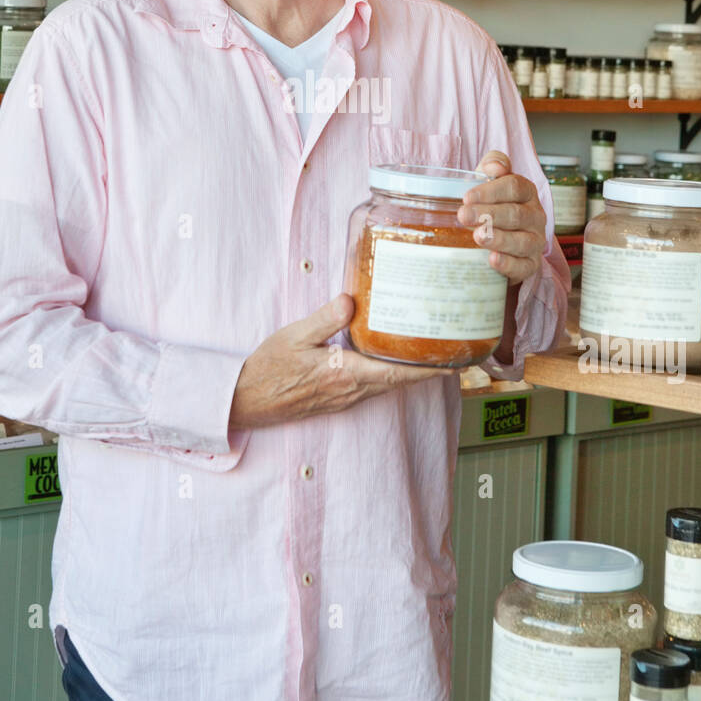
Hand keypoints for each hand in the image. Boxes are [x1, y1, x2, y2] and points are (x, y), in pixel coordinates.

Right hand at [229, 294, 444, 428]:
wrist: (245, 400)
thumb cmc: (266, 369)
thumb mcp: (294, 336)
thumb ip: (325, 318)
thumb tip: (351, 300)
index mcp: (344, 374)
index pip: (397, 374)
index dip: (429, 369)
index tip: (455, 363)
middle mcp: (350, 390)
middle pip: (399, 381)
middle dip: (427, 369)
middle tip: (453, 352)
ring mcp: (344, 398)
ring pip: (387, 385)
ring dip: (410, 373)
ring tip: (430, 355)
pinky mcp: (337, 398)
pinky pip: (373, 387)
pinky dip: (390, 375)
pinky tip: (391, 362)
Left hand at [456, 149, 545, 284]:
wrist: (498, 241)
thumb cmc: (491, 205)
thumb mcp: (489, 181)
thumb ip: (492, 165)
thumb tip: (494, 166)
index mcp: (526, 192)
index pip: (515, 187)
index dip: (491, 191)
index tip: (467, 197)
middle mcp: (535, 216)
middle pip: (516, 214)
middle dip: (489, 214)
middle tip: (464, 216)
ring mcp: (535, 242)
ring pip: (522, 241)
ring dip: (499, 238)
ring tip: (478, 236)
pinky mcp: (530, 264)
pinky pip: (523, 266)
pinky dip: (508, 264)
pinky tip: (492, 260)